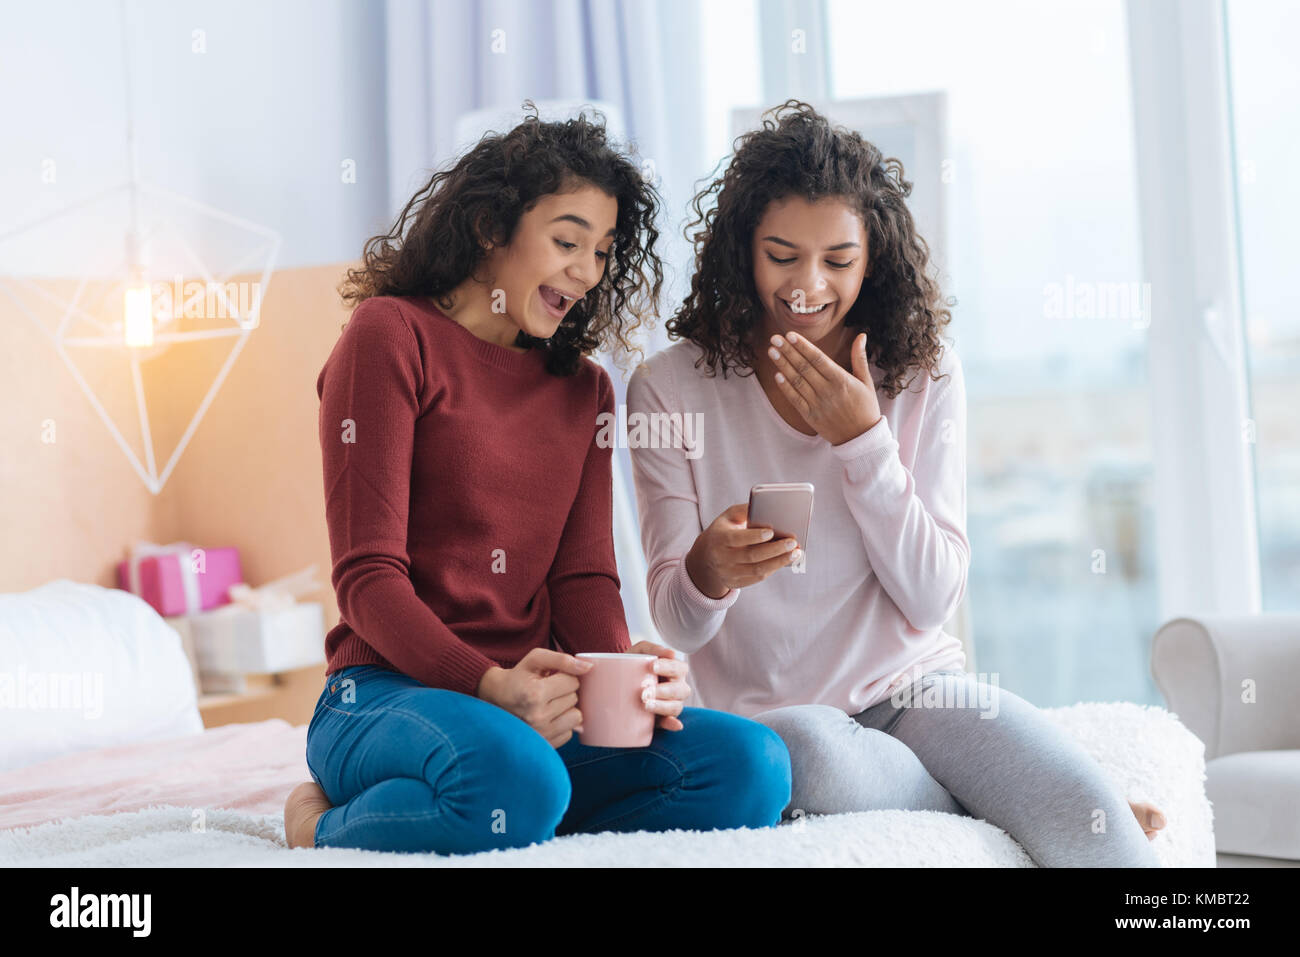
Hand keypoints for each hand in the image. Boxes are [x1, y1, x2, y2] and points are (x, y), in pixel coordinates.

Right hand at [475, 647, 592, 747]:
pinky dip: (562, 724)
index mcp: (535, 694)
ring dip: (567, 708)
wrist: (496, 699)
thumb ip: (562, 659)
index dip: (565, 676)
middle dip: (565, 692)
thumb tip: (588, 668)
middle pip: (574, 699)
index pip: (572, 682)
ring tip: (550, 704)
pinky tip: (549, 717)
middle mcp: (538, 717)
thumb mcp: (535, 659)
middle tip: (548, 690)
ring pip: (576, 717)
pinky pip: (569, 733)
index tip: (552, 677)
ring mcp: (541, 734)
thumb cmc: (518, 676)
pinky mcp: (544, 745)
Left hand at [628, 639, 689, 731]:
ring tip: (646, 705)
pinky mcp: (662, 718)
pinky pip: (670, 723)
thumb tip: (670, 653)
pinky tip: (674, 725)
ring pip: (676, 707)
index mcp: (675, 670)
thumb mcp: (639, 651)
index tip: (652, 666)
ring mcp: (672, 704)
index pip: (679, 668)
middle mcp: (677, 687)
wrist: (616, 681)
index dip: (669, 667)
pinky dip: (672, 724)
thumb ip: (651, 648)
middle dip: (663, 691)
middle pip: (680, 689)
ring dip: (663, 707)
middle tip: (645, 691)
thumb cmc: (632, 662)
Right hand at [684, 503, 801, 599]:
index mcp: (718, 539)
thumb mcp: (728, 517)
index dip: (755, 536)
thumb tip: (767, 506)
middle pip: (751, 556)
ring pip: (758, 570)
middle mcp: (722, 558)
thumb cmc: (723, 531)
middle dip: (775, 549)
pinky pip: (758, 578)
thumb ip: (745, 510)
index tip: (771, 531)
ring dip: (779, 562)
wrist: (706, 557)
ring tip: (796, 553)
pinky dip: (773, 569)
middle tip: (793, 542)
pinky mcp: (735, 583)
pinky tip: (785, 560)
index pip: (737, 539)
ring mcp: (728, 573)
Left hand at [766, 330, 881, 444]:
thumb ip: (859, 357)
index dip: (803, 346)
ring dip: (783, 365)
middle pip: (804, 367)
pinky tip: (777, 375)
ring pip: (797, 381)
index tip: (790, 335)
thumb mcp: (866, 381)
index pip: (818, 359)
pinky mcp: (810, 417)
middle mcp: (828, 391)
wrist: (861, 438)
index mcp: (842, 380)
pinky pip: (795, 400)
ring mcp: (818, 404)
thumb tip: (861, 335)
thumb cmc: (865, 407)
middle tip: (774, 338)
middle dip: (788, 351)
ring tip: (772, 351)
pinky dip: (785, 388)